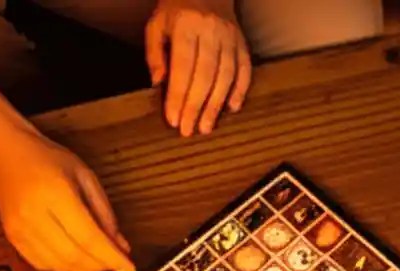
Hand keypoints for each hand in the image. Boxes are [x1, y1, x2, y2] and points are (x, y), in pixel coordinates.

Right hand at [0, 130, 135, 270]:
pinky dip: (64, 268)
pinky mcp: (12, 239)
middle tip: (115, 262)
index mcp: (56, 194)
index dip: (111, 258)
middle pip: (73, 256)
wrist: (7, 156)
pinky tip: (74, 257)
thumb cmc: (51, 161)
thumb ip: (105, 214)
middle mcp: (34, 215)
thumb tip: (122, 247)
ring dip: (83, 269)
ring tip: (96, 258)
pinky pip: (42, 265)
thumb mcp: (86, 177)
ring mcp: (19, 230)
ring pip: (58, 266)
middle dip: (100, 266)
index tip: (130, 270)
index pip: (88, 237)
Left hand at [146, 0, 251, 135]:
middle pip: (205, 76)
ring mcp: (230, 37)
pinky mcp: (242, 42)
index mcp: (186, 26)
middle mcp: (211, 31)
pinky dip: (240, 90)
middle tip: (189, 130)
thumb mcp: (156, 25)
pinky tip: (232, 108)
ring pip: (226, 76)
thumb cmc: (176, 9)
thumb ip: (154, 54)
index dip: (178, 96)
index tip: (173, 119)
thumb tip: (159, 83)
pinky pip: (245, 69)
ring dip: (216, 104)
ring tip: (206, 126)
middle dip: (196, 106)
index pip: (183, 67)